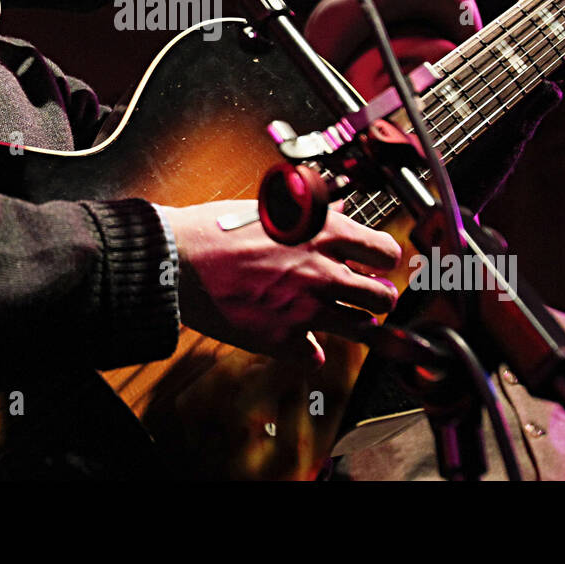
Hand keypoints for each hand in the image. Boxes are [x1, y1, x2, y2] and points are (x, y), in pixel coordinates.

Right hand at [166, 199, 400, 370]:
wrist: (179, 261)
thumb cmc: (219, 229)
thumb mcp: (273, 208)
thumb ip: (314, 212)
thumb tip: (338, 207)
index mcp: (325, 235)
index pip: (385, 252)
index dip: (382, 259)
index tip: (375, 263)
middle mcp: (324, 273)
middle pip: (383, 297)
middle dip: (378, 296)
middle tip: (366, 295)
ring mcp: (306, 310)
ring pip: (361, 329)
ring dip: (354, 323)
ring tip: (341, 317)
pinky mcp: (283, 339)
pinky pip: (315, 357)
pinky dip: (309, 350)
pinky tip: (300, 340)